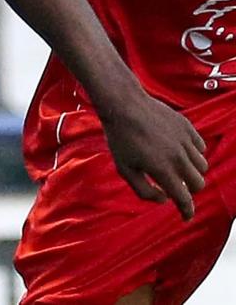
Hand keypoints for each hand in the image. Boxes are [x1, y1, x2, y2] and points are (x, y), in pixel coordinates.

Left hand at [100, 93, 207, 220]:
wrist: (124, 106)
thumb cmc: (121, 139)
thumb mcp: (124, 169)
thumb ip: (144, 191)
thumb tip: (164, 199)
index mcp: (162, 169)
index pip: (183, 198)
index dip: (186, 211)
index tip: (186, 217)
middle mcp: (178, 157)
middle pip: (198, 184)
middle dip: (189, 190)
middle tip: (175, 185)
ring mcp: (185, 141)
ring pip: (202, 166)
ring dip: (191, 171)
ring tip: (174, 166)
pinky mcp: (188, 128)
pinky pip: (200, 147)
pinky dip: (193, 153)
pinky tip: (178, 150)